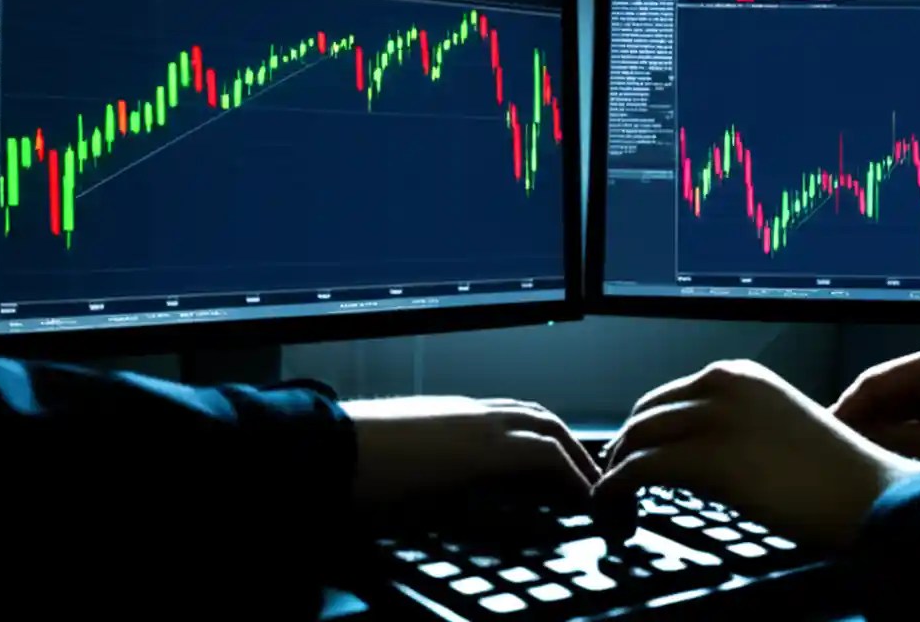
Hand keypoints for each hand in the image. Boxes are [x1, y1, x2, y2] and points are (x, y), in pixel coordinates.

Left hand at [340, 396, 599, 506]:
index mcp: (488, 445)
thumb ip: (491, 509)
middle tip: (588, 478)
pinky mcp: (444, 405)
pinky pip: (500, 407)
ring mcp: (463, 406)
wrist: (329, 449)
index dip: (576, 477)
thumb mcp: (439, 512)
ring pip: (524, 409)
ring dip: (550, 432)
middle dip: (573, 451)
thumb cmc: (380, 486)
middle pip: (546, 424)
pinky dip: (523, 424)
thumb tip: (524, 514)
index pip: (550, 454)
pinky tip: (513, 444)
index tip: (591, 499)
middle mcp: (483, 417)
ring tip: (560, 457)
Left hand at [596, 360, 919, 551]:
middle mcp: (721, 384)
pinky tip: (613, 505)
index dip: (644, 430)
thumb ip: (736, 425)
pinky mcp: (708, 458)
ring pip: (636, 438)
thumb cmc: (833, 474)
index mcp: (739, 374)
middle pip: (645, 413)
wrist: (866, 494)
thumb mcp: (778, 425)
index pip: (667, 395)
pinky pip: (640, 468)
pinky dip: (616, 487)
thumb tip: (695, 451)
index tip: (634, 457)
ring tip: (613, 502)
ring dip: (616, 471)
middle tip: (618, 482)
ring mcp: (713, 418)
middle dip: (624, 449)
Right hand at [830, 342, 919, 464]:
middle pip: (877, 396)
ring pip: (889, 412)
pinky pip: (907, 423)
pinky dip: (893, 443)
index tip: (817, 444)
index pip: (870, 383)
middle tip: (828, 460)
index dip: (841, 413)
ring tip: (851, 467)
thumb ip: (889, 440)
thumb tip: (838, 440)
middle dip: (855, 426)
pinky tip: (881, 467)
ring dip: (873, 437)